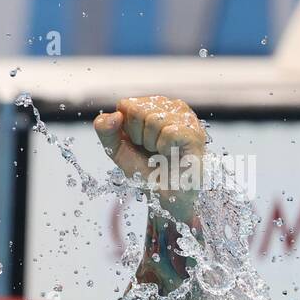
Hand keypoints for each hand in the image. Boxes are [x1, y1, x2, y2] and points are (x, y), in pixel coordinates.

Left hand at [93, 96, 205, 218]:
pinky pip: (169, 133)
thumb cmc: (145, 169)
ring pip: (153, 120)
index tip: (136, 142)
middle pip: (138, 110)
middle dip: (137, 136)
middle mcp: (171, 106)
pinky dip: (165, 149)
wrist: (163, 194)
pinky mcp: (195, 132)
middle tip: (150, 149)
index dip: (125, 129)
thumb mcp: (116, 148)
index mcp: (153, 105)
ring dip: (151, 144)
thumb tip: (114, 115)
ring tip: (161, 153)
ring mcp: (186, 117)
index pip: (125, 105)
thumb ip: (105, 129)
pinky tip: (172, 154)